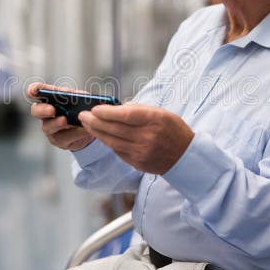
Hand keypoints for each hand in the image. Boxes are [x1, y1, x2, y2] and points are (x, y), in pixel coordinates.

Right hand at [27, 83, 95, 150]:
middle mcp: (45, 113)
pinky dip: (74, 133)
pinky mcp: (57, 140)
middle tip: (52, 110)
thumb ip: (78, 96)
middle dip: (42, 110)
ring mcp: (49, 128)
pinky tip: (83, 130)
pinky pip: (63, 138)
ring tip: (65, 120)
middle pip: (36, 111)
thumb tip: (78, 97)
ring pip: (48, 127)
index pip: (35, 92)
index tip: (33, 91)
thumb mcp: (81, 99)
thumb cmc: (81, 108)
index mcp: (48, 98)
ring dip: (56, 123)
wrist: (90, 126)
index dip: (33, 90)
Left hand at [78, 103, 193, 174]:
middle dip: (95, 121)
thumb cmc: (174, 131)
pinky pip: (117, 151)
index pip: (125, 115)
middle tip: (83, 115)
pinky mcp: (137, 163)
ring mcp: (141, 152)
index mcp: (154, 121)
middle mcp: (147, 137)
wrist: (186, 157)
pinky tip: (101, 135)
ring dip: (97, 132)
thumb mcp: (163, 113)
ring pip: (112, 141)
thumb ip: (141, 109)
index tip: (94, 108)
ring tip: (87, 124)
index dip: (107, 112)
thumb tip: (119, 107)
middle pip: (114, 129)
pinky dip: (107, 142)